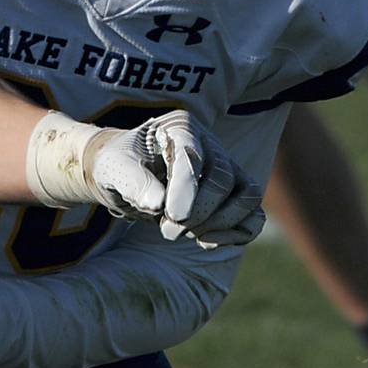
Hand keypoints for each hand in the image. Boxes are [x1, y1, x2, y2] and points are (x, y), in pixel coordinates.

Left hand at [124, 112, 265, 248]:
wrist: (123, 176)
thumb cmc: (118, 165)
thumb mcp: (114, 168)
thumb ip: (133, 182)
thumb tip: (158, 204)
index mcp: (180, 127)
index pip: (193, 154)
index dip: (186, 187)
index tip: (174, 215)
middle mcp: (210, 144)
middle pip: (223, 180)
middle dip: (198, 212)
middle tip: (168, 229)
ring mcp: (228, 170)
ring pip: (247, 198)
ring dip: (217, 223)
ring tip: (180, 231)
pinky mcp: (235, 197)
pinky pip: (253, 218)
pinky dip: (235, 234)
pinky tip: (204, 241)